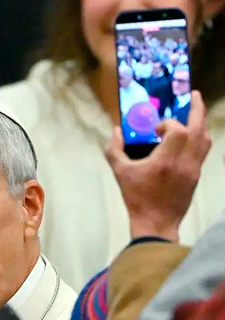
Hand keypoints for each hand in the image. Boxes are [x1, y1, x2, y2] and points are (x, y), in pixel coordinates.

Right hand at [105, 91, 211, 240]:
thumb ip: (114, 150)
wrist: (156, 223)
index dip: (168, 124)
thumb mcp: (120, 173)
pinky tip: (190, 135)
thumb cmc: (137, 198)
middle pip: (199, 129)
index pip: (177, 130)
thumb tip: (115, 130)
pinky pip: (203, 150)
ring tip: (194, 113)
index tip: (155, 129)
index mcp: (166, 161)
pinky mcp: (197, 174)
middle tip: (193, 95)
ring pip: (205, 139)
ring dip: (200, 123)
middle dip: (197, 109)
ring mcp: (194, 168)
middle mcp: (185, 162)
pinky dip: (198, 138)